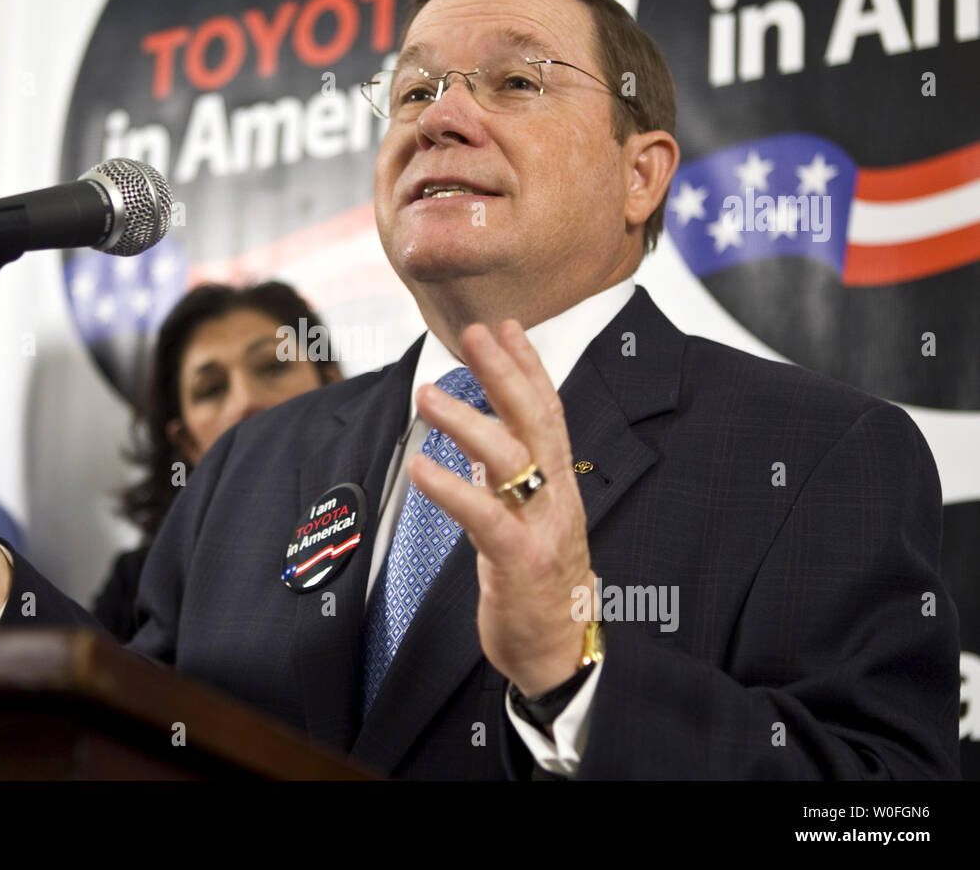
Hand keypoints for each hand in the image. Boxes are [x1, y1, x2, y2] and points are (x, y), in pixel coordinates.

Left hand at [408, 320, 595, 697]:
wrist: (558, 654)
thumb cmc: (538, 583)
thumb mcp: (522, 518)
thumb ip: (504, 478)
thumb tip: (477, 436)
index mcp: (558, 483)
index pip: (547, 412)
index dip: (528, 366)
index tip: (505, 325)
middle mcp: (557, 497)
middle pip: (536, 421)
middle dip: (505, 372)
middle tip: (475, 332)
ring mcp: (543, 529)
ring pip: (511, 461)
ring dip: (468, 421)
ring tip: (426, 394)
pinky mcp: (521, 563)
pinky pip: (485, 518)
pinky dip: (451, 489)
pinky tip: (420, 467)